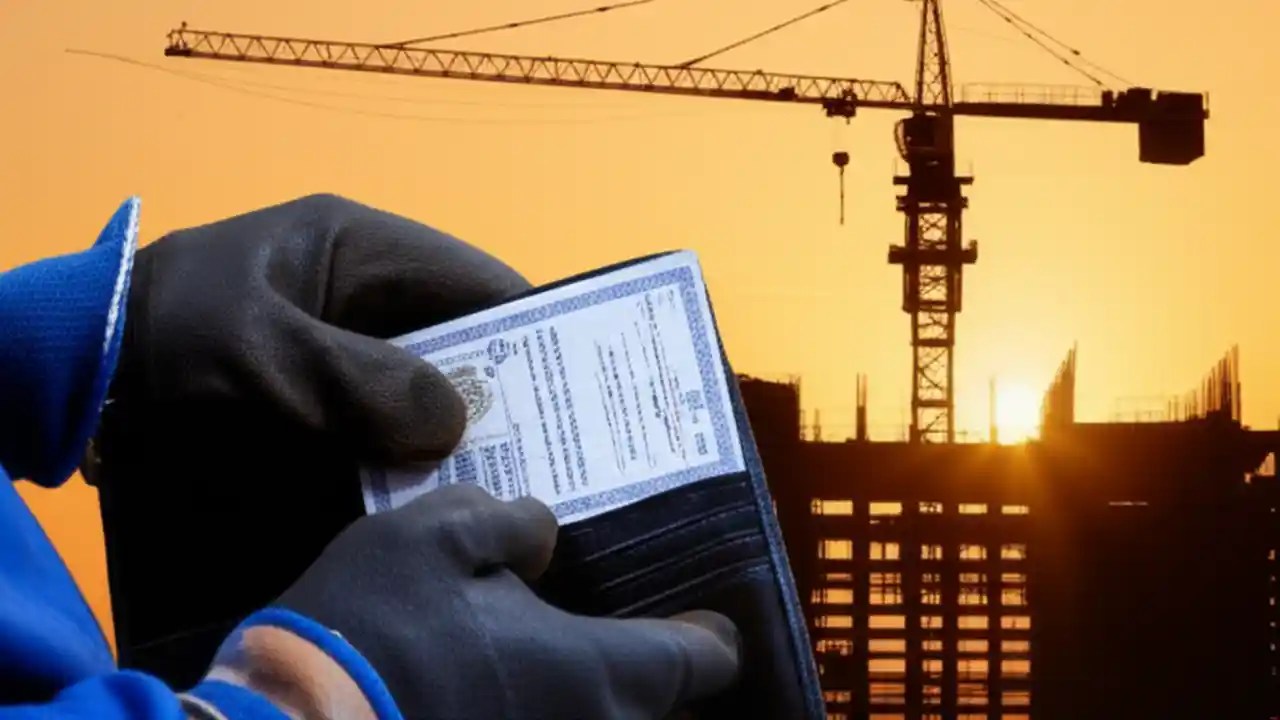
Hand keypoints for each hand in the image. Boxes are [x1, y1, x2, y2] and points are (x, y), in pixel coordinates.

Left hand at [98, 193, 529, 469]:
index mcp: (360, 250)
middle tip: (557, 455)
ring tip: (516, 488)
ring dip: (464, 439)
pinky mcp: (328, 407)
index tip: (581, 388)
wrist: (75, 380)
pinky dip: (415, 464)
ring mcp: (348, 355)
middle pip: (466, 344)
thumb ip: (358, 380)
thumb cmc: (167, 346)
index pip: (475, 282)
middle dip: (507, 396)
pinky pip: (393, 433)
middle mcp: (368, 299)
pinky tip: (443, 502)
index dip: (534, 329)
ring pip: (434, 396)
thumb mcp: (257, 354)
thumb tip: (452, 423)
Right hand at [276, 483, 741, 719]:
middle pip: (663, 711)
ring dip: (595, 704)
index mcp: (601, 672)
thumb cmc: (373, 630)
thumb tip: (541, 538)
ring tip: (549, 662)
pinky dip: (547, 715)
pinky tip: (503, 692)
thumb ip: (510, 524)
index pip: (707, 660)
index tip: (694, 616)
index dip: (706, 633)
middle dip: (651, 678)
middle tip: (612, 634)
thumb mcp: (435, 534)